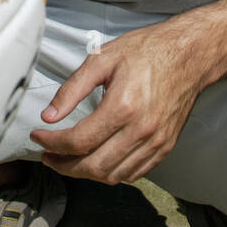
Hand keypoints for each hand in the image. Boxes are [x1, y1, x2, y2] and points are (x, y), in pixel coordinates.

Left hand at [30, 22, 204, 184]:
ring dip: (85, 172)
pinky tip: (98, 158)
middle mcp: (141, 130)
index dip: (52, 144)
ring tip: (68, 159)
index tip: (38, 138)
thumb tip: (49, 115)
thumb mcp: (102, 59)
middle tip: (48, 155)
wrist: (189, 54)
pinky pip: (133, 173)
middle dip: (64, 165)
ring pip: (113, 176)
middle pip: (94, 166)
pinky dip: (111, 172)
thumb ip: (72, 89)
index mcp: (123, 107)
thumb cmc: (147, 51)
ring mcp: (156, 143)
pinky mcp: (165, 147)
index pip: (79, 141)